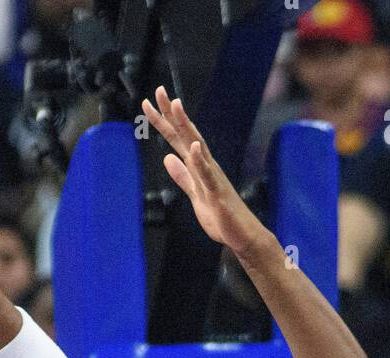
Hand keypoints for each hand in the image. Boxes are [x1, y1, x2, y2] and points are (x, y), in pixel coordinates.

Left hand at [141, 86, 265, 259]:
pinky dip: (200, 160)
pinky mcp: (217, 192)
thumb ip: (182, 176)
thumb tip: (168, 158)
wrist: (241, 235)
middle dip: (172, 113)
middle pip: (185, 134)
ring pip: (197, 146)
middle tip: (159, 90)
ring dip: (186, 126)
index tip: (148, 103)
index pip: (177, 138)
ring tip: (176, 105)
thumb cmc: (221, 216)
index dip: (163, 121)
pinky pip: (207, 174)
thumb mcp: (194, 194)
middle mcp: (205, 165)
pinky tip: (193, 146)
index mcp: (197, 166)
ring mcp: (212, 176)